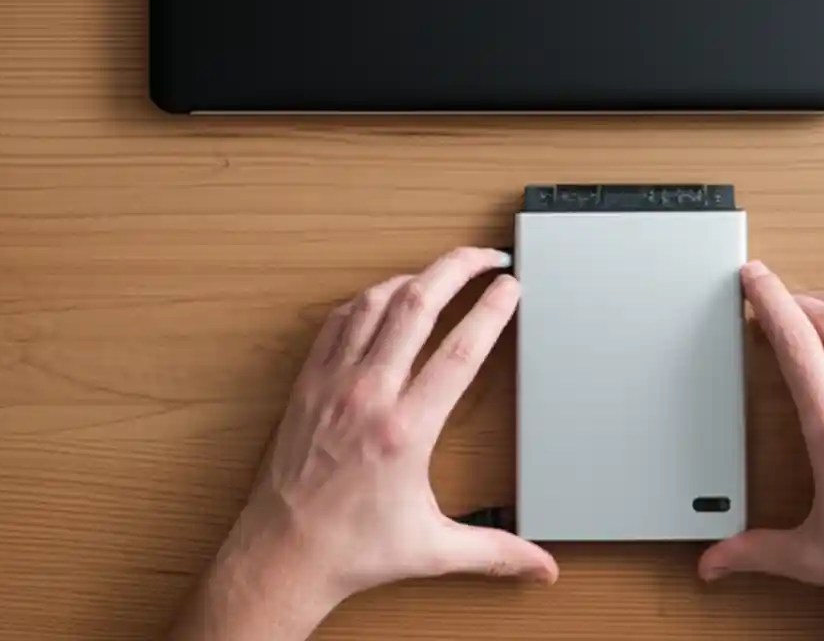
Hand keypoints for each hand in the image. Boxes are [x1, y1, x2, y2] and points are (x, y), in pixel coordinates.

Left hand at [169, 247, 556, 640]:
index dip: (491, 311)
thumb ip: (495, 551)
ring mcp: (332, 384)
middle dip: (458, 268)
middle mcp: (368, 397)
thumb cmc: (351, 549)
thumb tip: (541, 567)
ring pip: (374, 303)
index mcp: (405, 431)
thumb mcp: (434, 550)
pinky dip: (367, 299)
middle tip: (486, 255)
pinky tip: (384, 297)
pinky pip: (338, 322)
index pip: (459, 351)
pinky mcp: (308, 385)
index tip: (511, 287)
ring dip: (413, 277)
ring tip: (442, 271)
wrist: (283, 554)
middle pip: (418, 306)